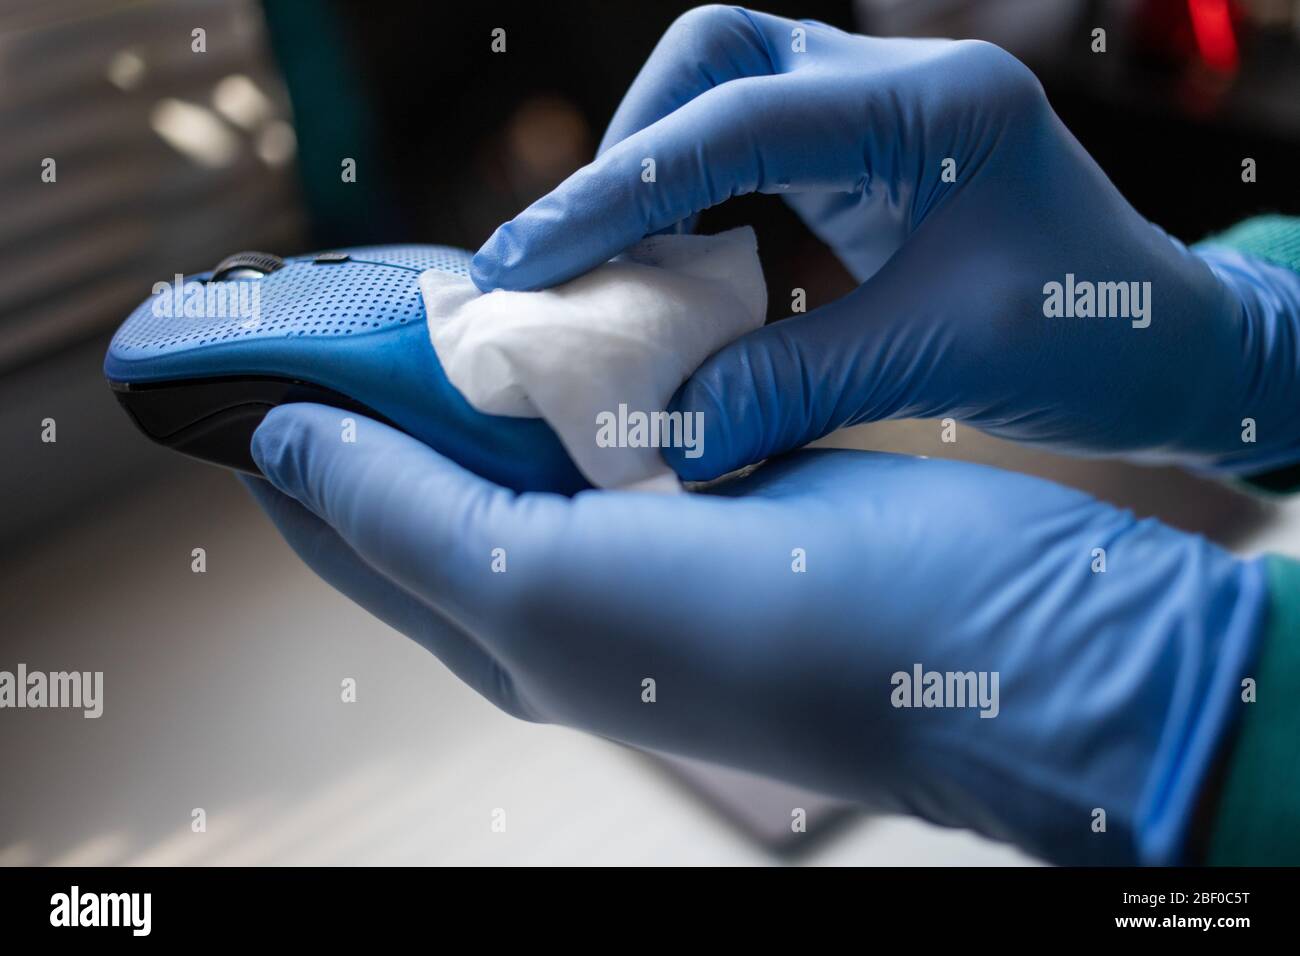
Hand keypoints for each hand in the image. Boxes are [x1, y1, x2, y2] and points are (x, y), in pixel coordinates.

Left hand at [245, 402, 1265, 863]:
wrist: (1000, 634)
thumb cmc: (780, 638)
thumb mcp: (553, 589)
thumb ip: (408, 517)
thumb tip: (288, 446)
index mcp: (513, 633)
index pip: (358, 532)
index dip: (301, 448)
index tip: (265, 359)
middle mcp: (571, 591)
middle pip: (436, 477)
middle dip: (388, 394)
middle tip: (360, 301)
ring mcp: (651, 532)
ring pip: (528, 435)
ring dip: (488, 367)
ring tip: (455, 287)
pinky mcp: (724, 482)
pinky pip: (618, 408)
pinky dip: (583, 356)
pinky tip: (572, 306)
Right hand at [471, 6, 1299, 479]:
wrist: (1172, 349)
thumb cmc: (1095, 341)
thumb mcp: (940, 360)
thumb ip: (793, 387)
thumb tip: (665, 434)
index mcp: (933, 107)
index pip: (738, 119)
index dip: (618, 189)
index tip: (527, 260)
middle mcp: (900, 84)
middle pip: (718, 57)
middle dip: (632, 151)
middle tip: (574, 258)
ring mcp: (882, 116)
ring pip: (727, 95)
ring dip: (658, 177)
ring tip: (609, 272)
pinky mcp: (869, 163)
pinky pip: (752, 156)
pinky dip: (698, 209)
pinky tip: (675, 276)